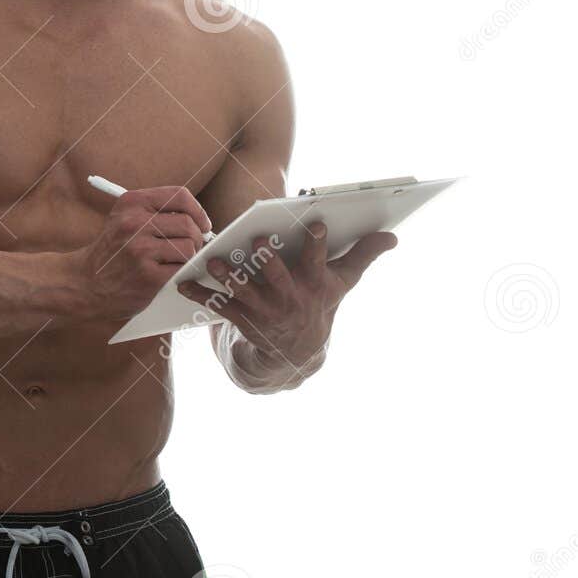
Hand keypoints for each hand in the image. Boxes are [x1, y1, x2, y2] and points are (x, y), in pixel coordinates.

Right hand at [78, 184, 212, 320]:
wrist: (86, 283)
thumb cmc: (113, 252)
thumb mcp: (125, 219)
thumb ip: (156, 212)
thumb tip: (198, 218)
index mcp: (132, 202)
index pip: (179, 195)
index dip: (197, 210)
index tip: (202, 223)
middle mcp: (135, 222)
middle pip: (188, 223)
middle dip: (197, 237)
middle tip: (192, 247)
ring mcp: (141, 249)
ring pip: (189, 247)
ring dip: (189, 257)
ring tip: (177, 261)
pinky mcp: (148, 275)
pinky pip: (182, 268)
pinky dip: (181, 272)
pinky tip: (169, 274)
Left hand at [176, 224, 397, 383]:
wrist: (296, 354)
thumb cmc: (320, 304)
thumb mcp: (343, 283)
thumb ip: (363, 255)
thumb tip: (393, 236)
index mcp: (315, 285)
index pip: (319, 261)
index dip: (318, 243)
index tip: (316, 223)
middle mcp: (291, 299)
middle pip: (279, 277)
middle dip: (269, 260)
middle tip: (259, 240)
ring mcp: (265, 311)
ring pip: (245, 291)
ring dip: (229, 277)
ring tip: (215, 262)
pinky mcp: (242, 321)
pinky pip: (219, 306)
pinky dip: (201, 295)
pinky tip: (184, 283)